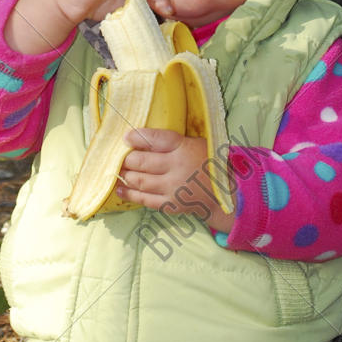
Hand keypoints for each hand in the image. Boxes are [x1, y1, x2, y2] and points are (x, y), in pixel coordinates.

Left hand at [115, 128, 234, 232]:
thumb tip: (137, 138)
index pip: (156, 139)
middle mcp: (177, 167)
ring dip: (124, 176)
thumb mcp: (194, 143)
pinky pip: (145, 199)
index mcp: (184, 148)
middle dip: (125, 159)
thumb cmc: (206, 162)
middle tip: (118, 158)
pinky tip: (120, 189)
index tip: (125, 137)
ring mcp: (173, 187)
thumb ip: (170, 141)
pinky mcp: (170, 204)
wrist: (225, 193)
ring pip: (139, 181)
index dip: (137, 137)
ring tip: (117, 172)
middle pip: (142, 161)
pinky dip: (130, 194)